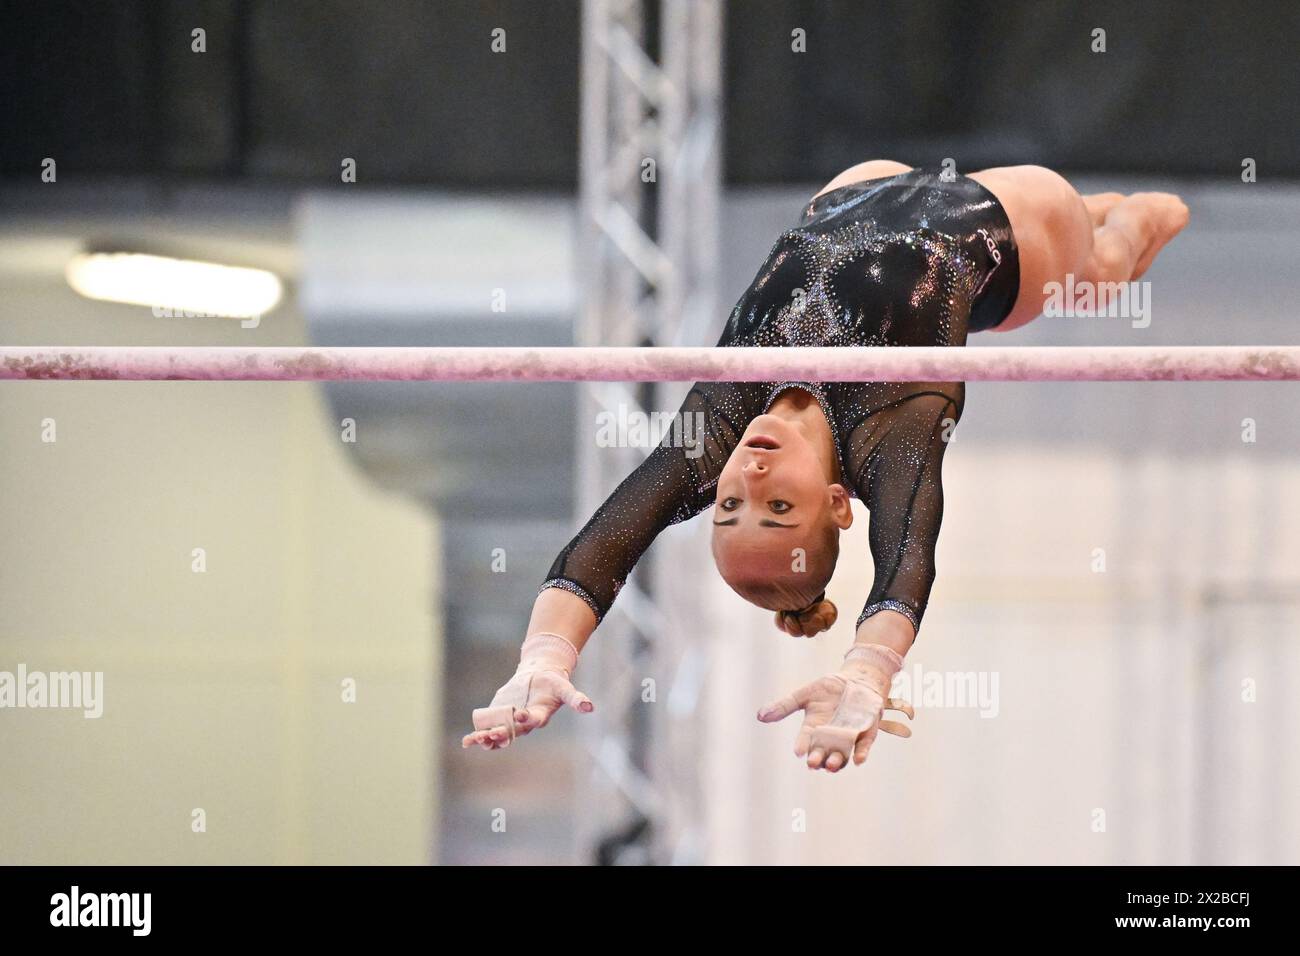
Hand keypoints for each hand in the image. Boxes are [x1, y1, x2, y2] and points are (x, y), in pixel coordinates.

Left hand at [462, 633, 592, 750]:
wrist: (539, 677)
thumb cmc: (553, 683)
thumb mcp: (564, 687)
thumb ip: (575, 698)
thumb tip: (590, 707)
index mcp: (540, 715)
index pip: (533, 719)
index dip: (527, 718)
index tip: (521, 713)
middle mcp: (524, 723)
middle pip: (513, 731)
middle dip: (502, 734)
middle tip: (491, 735)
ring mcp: (510, 721)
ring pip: (499, 735)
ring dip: (487, 738)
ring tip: (475, 741)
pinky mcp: (499, 717)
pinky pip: (489, 729)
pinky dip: (478, 735)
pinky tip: (467, 741)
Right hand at [757, 644, 912, 771]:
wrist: (857, 681)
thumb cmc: (829, 689)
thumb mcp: (805, 694)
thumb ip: (785, 706)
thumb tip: (759, 716)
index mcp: (813, 729)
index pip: (806, 741)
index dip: (802, 746)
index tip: (798, 751)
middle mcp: (830, 738)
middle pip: (822, 754)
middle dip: (818, 759)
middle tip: (813, 763)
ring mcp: (848, 738)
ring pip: (841, 756)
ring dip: (836, 762)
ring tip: (831, 764)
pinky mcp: (865, 736)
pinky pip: (863, 748)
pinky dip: (861, 755)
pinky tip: (858, 760)